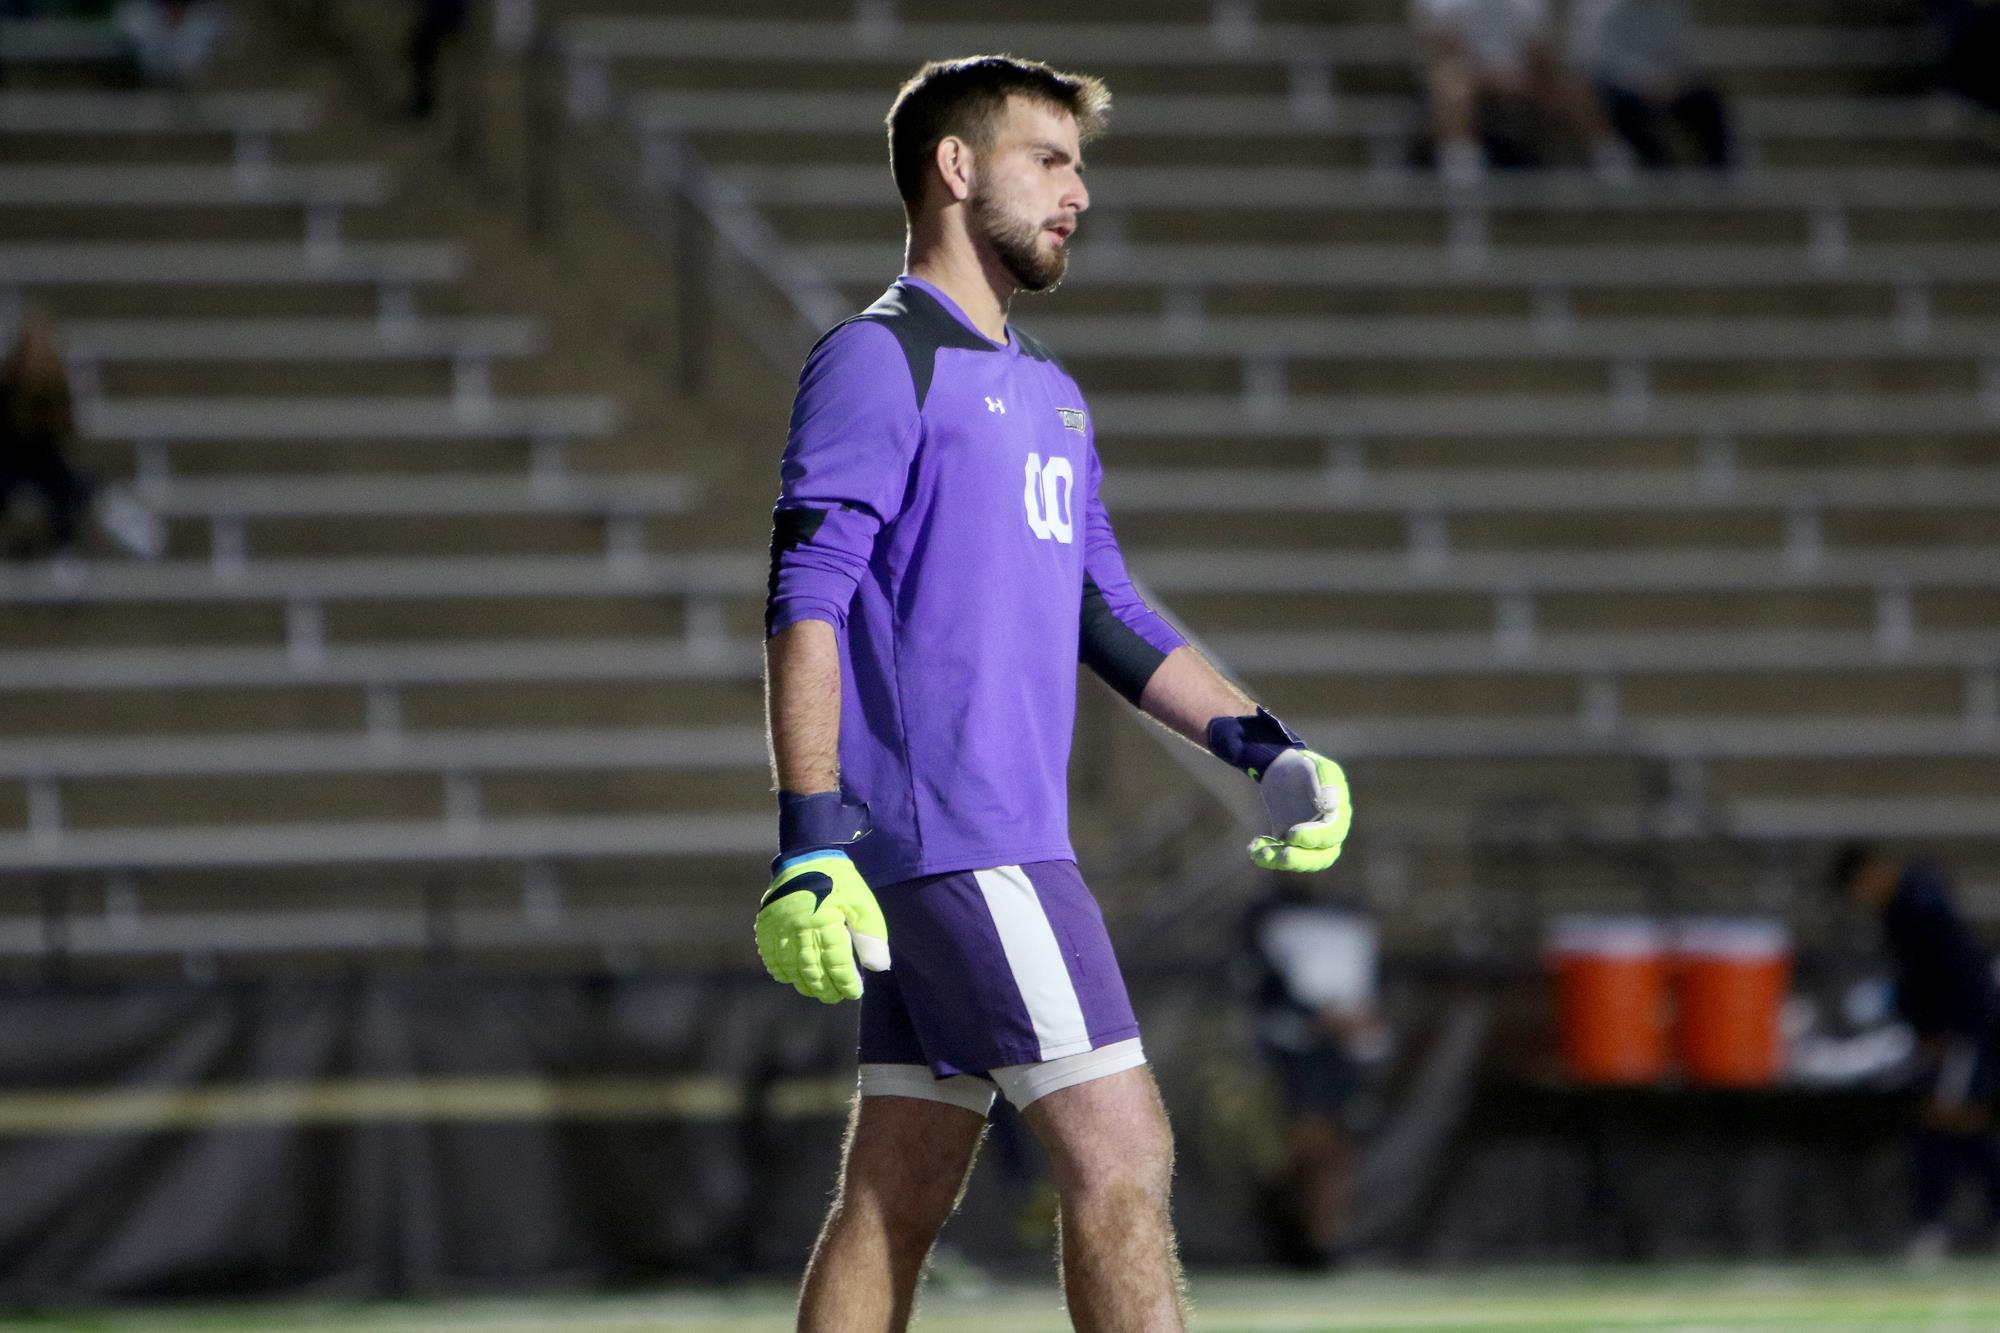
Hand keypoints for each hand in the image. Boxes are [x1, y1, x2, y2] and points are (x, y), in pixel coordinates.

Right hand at [755, 850, 890, 1003]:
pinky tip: (790, 978)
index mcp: (825, 921)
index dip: (846, 982)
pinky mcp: (766, 923)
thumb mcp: (862, 903)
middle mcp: (799, 927)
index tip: (855, 991)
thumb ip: (870, 936)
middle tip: (836, 997)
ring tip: (817, 991)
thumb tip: (878, 967)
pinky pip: (770, 955)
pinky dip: (780, 970)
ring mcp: (779, 927)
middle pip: (812, 970)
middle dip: (826, 989)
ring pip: (790, 966)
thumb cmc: (839, 880)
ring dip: (804, 983)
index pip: (837, 963)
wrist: (806, 855)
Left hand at [1250, 748, 1352, 871]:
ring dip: (1279, 860)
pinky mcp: (1287, 840)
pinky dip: (1266, 856)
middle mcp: (1325, 833)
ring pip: (1298, 860)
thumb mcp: (1318, 767)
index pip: (1332, 836)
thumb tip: (1329, 807)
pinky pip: (1279, 855)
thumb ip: (1327, 783)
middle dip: (1301, 860)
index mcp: (1338, 816)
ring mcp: (1306, 840)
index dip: (1314, 838)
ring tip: (1259, 853)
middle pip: (1321, 858)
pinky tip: (1252, 848)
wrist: (1284, 768)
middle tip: (1282, 855)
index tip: (1292, 832)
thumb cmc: (1306, 766)